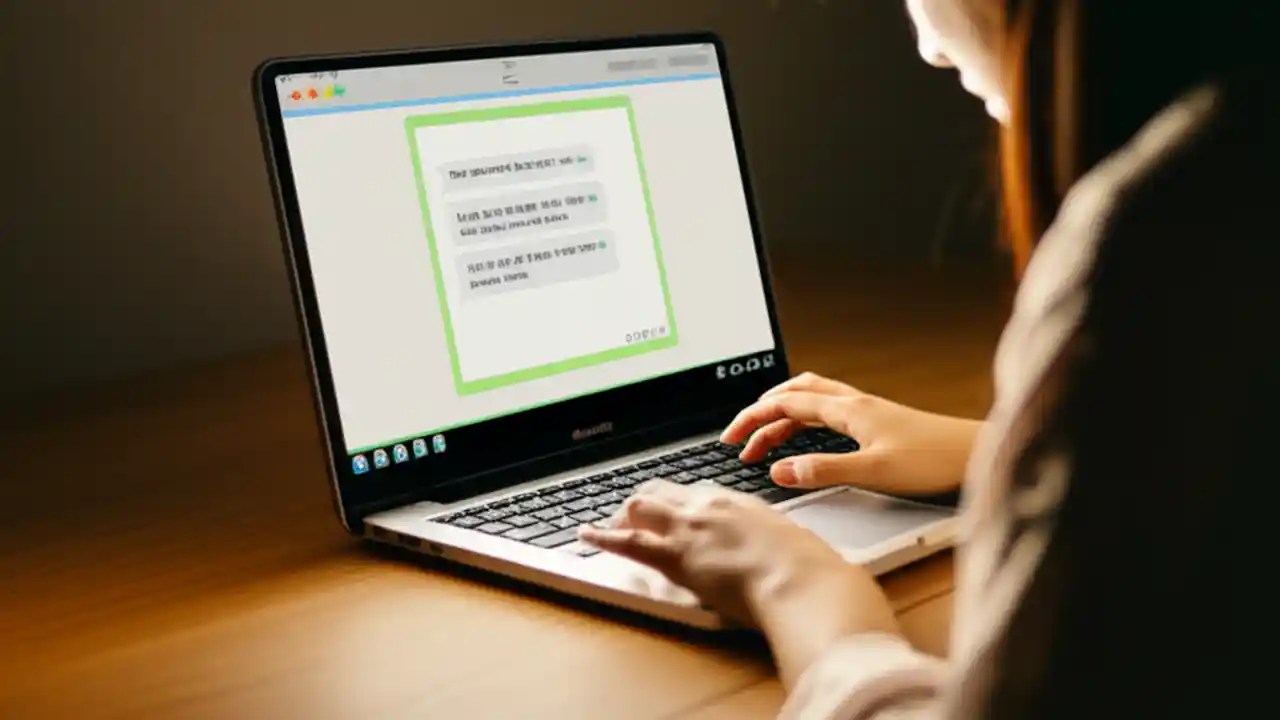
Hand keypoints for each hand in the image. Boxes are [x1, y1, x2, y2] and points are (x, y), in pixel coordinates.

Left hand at [580, 481, 899, 687]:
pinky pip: (628, 542)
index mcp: (738, 500)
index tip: (673, 513)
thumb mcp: (791, 544)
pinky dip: (602, 538)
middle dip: (644, 505)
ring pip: (641, 508)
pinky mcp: (676, 555)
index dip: (678, 504)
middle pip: (662, 493)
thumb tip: (776, 552)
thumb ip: (773, 543)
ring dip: (622, 517)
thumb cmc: (806, 569)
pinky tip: (587, 536)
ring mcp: (689, 527)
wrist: (801, 580)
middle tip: (634, 519)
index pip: (695, 494)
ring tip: (608, 527)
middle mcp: (709, 506)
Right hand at [721, 372, 980, 495]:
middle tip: (739, 438)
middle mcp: (855, 404)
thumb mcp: (873, 472)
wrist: (977, 454)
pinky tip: (806, 439)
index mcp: (849, 410)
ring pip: (811, 400)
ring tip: (763, 441)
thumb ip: (823, 471)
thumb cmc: (934, 460)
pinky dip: (805, 420)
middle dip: (761, 413)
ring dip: (782, 415)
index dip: (753, 419)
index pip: (786, 404)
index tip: (730, 439)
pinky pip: (828, 411)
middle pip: (794, 394)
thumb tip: (779, 470)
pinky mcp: (878, 423)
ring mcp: (867, 411)